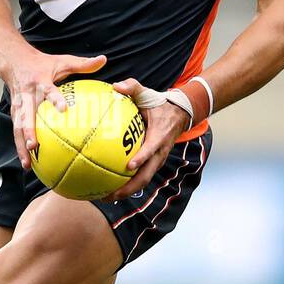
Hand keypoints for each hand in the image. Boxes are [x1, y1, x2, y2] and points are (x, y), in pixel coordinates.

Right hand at [4, 49, 106, 169]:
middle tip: (35, 146)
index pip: (48, 91)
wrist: (15, 62)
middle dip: (29, 131)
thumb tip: (104, 59)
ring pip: (18, 127)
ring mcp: (19, 106)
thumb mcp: (62, 61)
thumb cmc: (43, 64)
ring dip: (22, 146)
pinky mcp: (15, 113)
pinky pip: (17, 133)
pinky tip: (28, 165)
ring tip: (28, 164)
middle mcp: (27, 96)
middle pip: (26, 115)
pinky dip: (21, 148)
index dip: (55, 99)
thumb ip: (82, 64)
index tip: (64, 109)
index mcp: (40, 82)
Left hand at [108, 77, 190, 199]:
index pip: (151, 150)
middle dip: (128, 188)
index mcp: (158, 137)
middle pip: (145, 176)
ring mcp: (156, 161)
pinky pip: (139, 178)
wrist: (179, 114)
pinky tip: (107, 188)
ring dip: (125, 192)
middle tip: (110, 194)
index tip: (129, 166)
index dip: (141, 158)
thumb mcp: (147, 93)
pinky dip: (125, 185)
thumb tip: (116, 85)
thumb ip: (132, 87)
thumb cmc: (159, 104)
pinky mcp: (152, 164)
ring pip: (142, 181)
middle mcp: (159, 153)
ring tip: (105, 198)